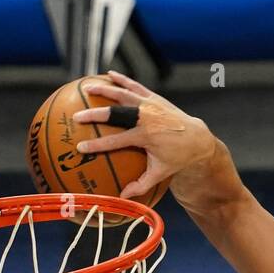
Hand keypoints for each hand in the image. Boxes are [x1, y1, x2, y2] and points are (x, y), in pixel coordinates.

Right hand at [72, 71, 215, 199]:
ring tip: (87, 87)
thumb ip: (140, 185)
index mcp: (146, 137)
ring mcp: (150, 105)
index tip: (81, 147)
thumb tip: (122, 197)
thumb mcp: (159, 173)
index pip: (116, 142)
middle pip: (116, 114)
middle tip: (77, 117)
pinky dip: (122, 80)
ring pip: (124, 94)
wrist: (196, 138)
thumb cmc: (176, 158)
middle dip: (96, 115)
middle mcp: (147, 118)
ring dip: (105, 89)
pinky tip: (109, 74)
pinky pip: (135, 86)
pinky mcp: (154, 98)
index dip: (98, 145)